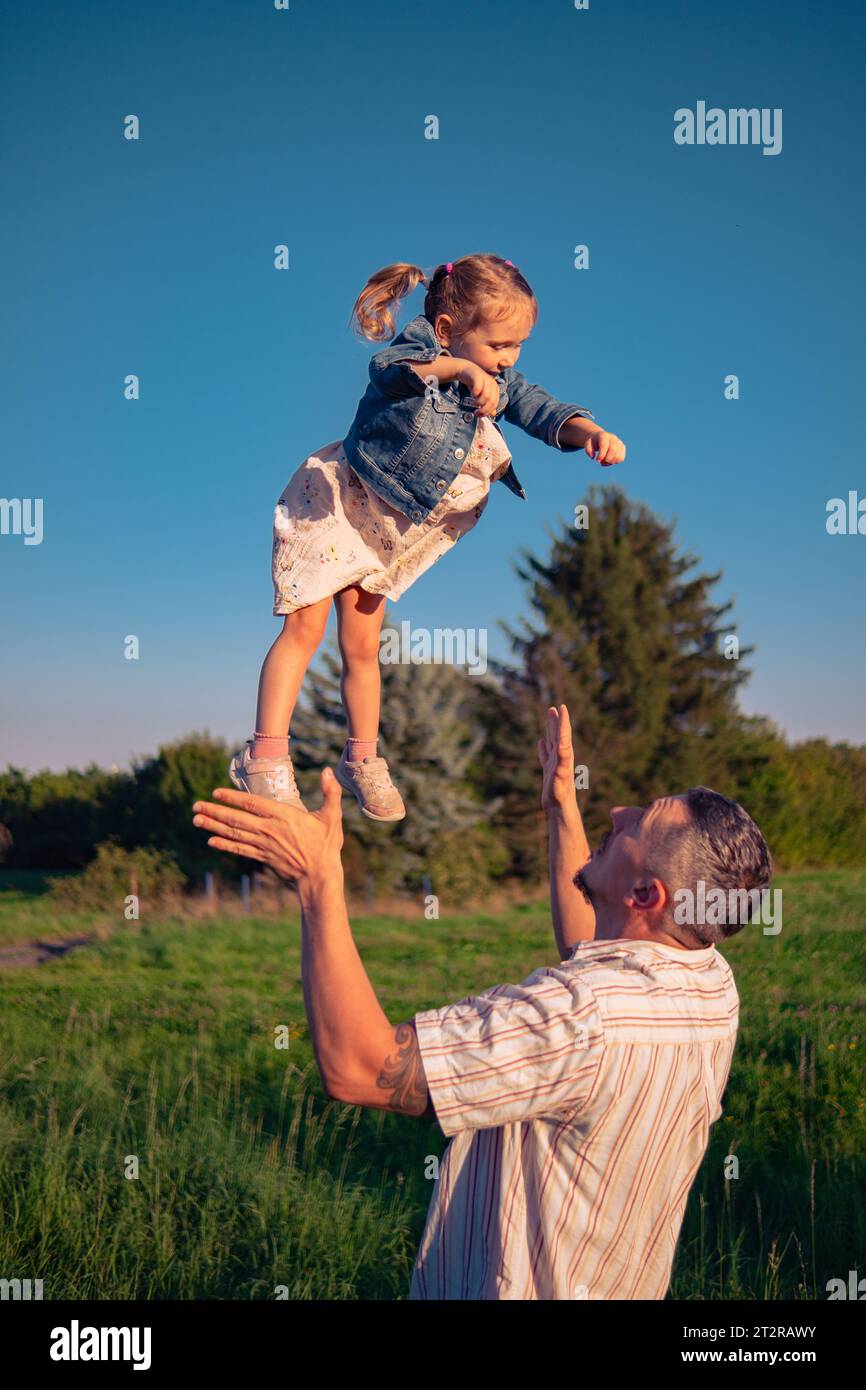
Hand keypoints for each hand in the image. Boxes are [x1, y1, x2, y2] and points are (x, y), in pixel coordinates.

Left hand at [191, 769, 343, 883]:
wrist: (319, 876)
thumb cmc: (326, 845)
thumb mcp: (332, 817)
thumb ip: (330, 793)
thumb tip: (326, 770)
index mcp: (284, 817)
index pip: (252, 804)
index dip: (233, 798)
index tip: (216, 792)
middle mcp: (269, 830)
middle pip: (236, 819)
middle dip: (214, 811)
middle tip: (196, 805)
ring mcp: (264, 845)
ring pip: (234, 834)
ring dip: (213, 826)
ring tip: (196, 819)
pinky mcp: (262, 857)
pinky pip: (239, 850)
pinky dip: (224, 845)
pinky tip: (211, 841)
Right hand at [457, 360, 499, 416]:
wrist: (466, 370)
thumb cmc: (475, 384)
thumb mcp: (481, 395)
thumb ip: (487, 404)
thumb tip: (493, 414)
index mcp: (495, 389)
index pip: (494, 404)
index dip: (487, 411)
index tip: (479, 415)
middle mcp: (492, 384)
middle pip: (491, 401)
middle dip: (483, 410)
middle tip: (476, 413)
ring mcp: (486, 379)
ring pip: (486, 396)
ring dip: (479, 403)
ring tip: (473, 404)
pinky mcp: (478, 376)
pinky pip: (478, 388)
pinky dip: (475, 394)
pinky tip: (472, 395)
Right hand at [537, 704, 579, 818]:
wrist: (560, 809)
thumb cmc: (560, 793)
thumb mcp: (561, 773)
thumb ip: (563, 757)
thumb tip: (564, 741)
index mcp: (564, 755)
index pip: (564, 733)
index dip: (563, 720)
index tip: (562, 707)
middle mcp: (561, 757)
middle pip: (558, 735)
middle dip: (556, 722)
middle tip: (553, 708)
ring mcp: (555, 764)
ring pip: (552, 742)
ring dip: (550, 730)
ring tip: (548, 719)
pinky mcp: (549, 772)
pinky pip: (545, 755)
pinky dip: (543, 748)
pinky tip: (541, 743)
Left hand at [584, 429, 625, 465]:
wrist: (600, 437)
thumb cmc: (593, 442)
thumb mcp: (587, 444)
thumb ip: (588, 450)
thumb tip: (592, 457)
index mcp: (603, 436)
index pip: (604, 446)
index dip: (601, 455)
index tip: (597, 460)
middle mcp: (613, 438)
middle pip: (613, 451)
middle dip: (606, 460)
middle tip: (600, 462)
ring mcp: (619, 442)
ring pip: (618, 456)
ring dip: (610, 462)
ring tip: (604, 462)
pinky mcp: (622, 447)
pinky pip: (621, 458)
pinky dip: (614, 462)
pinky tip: (609, 461)